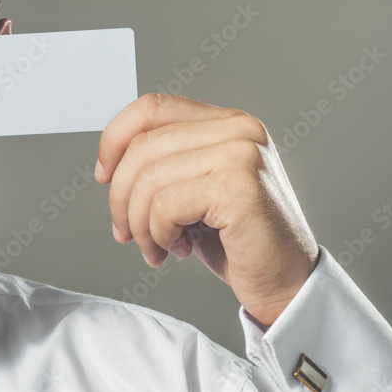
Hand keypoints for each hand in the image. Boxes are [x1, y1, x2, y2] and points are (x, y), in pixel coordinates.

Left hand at [95, 93, 319, 325]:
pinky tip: (181, 250)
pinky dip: (159, 234)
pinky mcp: (239, 187)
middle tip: (126, 234)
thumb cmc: (238, 241)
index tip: (104, 176)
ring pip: (149, 179)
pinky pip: (166, 205)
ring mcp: (241, 154)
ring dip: (139, 224)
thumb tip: (110, 167)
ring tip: (157, 248)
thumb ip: (166, 165)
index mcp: (228, 122)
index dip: (114, 139)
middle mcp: (238, 129)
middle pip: (143, 146)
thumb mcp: (195, 191)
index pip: (152, 107)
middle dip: (121, 198)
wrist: (288, 283)